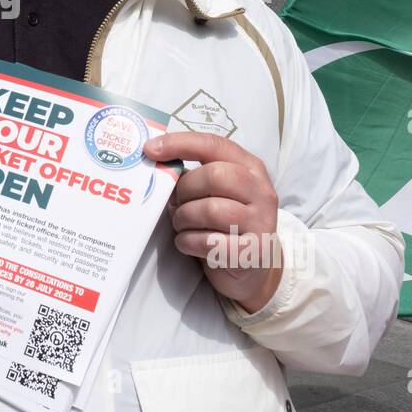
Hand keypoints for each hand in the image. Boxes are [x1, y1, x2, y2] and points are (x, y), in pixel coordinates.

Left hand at [144, 132, 282, 312]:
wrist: (253, 267)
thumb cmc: (225, 224)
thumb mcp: (216, 192)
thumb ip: (195, 176)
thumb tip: (157, 163)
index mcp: (250, 168)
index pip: (213, 145)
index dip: (180, 144)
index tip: (150, 149)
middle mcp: (261, 191)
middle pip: (213, 176)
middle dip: (184, 190)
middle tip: (175, 204)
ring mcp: (261, 222)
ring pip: (210, 209)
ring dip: (184, 218)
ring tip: (182, 224)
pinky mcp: (253, 251)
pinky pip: (209, 241)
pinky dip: (189, 242)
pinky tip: (188, 243)